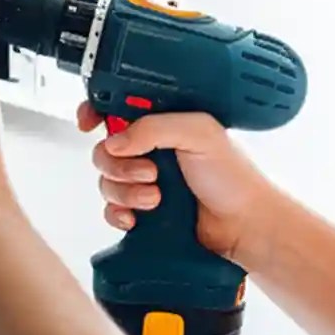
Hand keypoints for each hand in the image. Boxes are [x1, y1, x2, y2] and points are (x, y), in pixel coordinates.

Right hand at [77, 103, 281, 269]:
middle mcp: (150, 150)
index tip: (90, 123)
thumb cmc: (233, 177)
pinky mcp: (142, 211)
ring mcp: (145, 181)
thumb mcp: (198, 133)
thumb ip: (154, 127)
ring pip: (107, 182)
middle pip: (105, 150)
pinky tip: (138, 217)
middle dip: (120, 164)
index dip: (97, 112)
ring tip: (156, 198)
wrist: (244, 225)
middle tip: (151, 172)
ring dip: (126, 191)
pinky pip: (111, 210)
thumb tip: (116, 140)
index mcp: (163, 123)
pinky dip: (119, 214)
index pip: (117, 109)